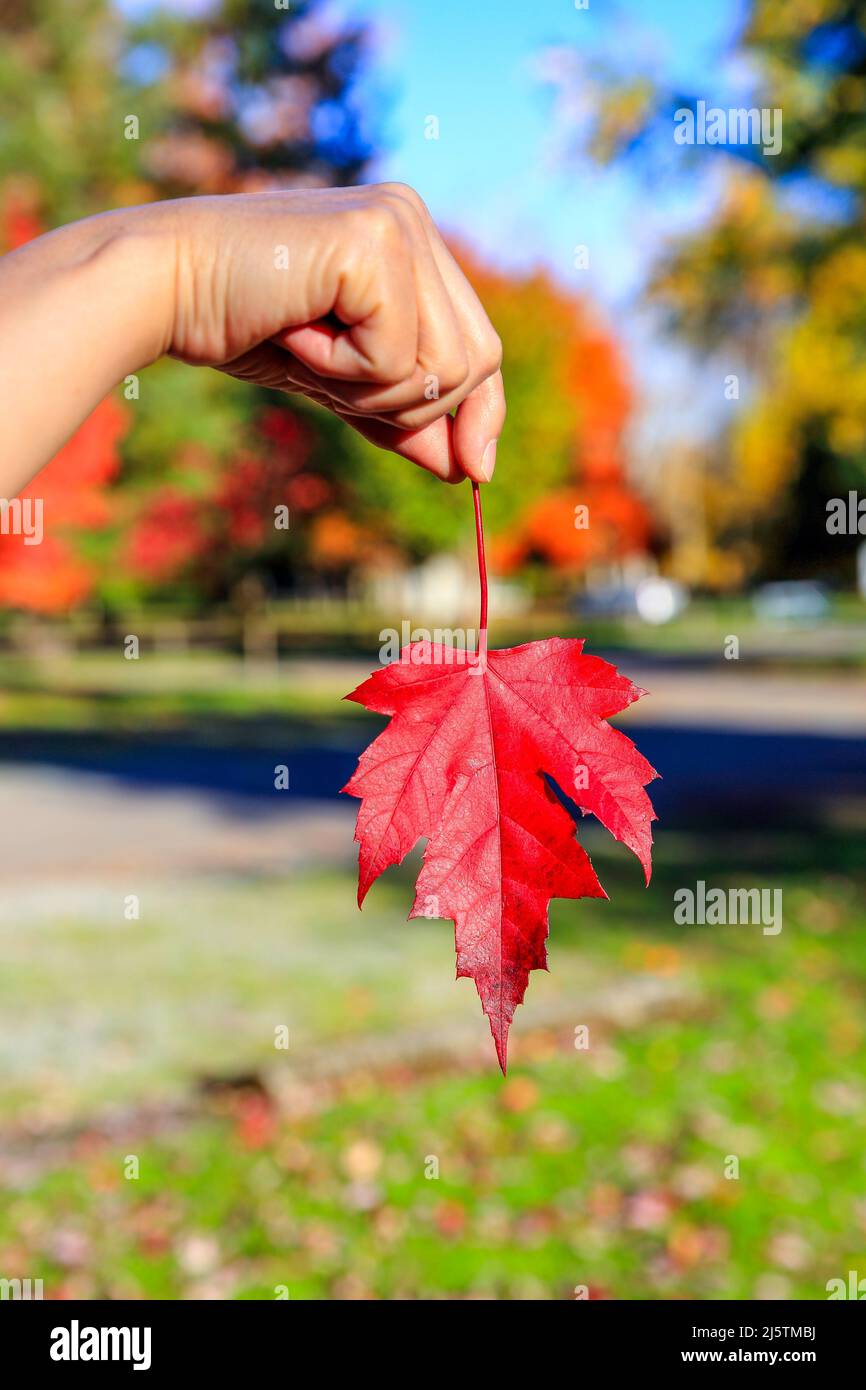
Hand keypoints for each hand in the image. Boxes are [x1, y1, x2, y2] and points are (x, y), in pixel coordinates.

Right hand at [164, 184, 504, 482]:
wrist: (164, 289)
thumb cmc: (244, 325)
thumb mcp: (340, 382)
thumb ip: (403, 415)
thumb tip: (468, 469)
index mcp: (413, 241)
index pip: (480, 345)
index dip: (482, 412)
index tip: (472, 470)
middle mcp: (414, 219)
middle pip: (473, 362)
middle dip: (406, 406)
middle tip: (328, 377)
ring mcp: (398, 224)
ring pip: (442, 367)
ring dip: (370, 390)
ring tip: (309, 349)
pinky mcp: (374, 244)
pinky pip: (396, 359)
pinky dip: (343, 370)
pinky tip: (296, 330)